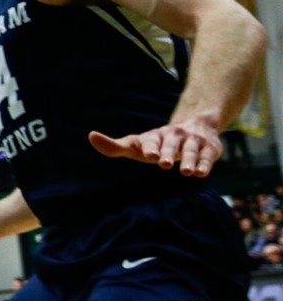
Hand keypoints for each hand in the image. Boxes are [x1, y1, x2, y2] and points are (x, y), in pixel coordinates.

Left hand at [89, 118, 222, 176]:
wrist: (195, 127)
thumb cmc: (158, 144)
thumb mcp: (137, 145)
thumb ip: (115, 146)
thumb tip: (91, 136)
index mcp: (155, 136)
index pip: (151, 141)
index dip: (150, 147)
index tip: (149, 155)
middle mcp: (174, 136)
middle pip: (170, 145)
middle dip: (167, 153)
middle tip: (163, 163)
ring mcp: (192, 142)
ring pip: (190, 151)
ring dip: (188, 161)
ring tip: (186, 172)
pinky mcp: (209, 149)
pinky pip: (207, 157)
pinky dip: (204, 164)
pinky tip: (201, 173)